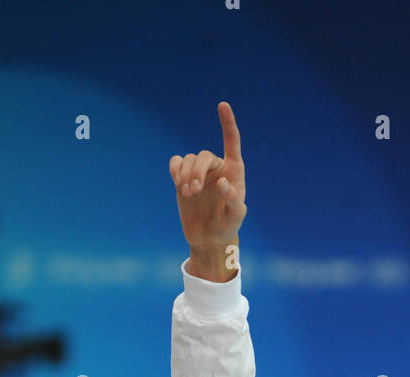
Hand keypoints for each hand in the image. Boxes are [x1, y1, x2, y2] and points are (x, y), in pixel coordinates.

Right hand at [170, 101, 245, 264]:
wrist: (209, 239)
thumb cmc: (227, 228)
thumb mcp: (235, 218)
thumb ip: (233, 200)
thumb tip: (222, 182)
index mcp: (233, 171)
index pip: (232, 142)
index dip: (227, 123)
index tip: (222, 105)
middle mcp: (216, 167)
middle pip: (203, 155)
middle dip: (196, 171)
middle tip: (194, 191)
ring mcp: (199, 171)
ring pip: (188, 159)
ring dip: (185, 175)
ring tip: (189, 194)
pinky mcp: (183, 178)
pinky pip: (175, 162)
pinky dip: (174, 169)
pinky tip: (177, 182)